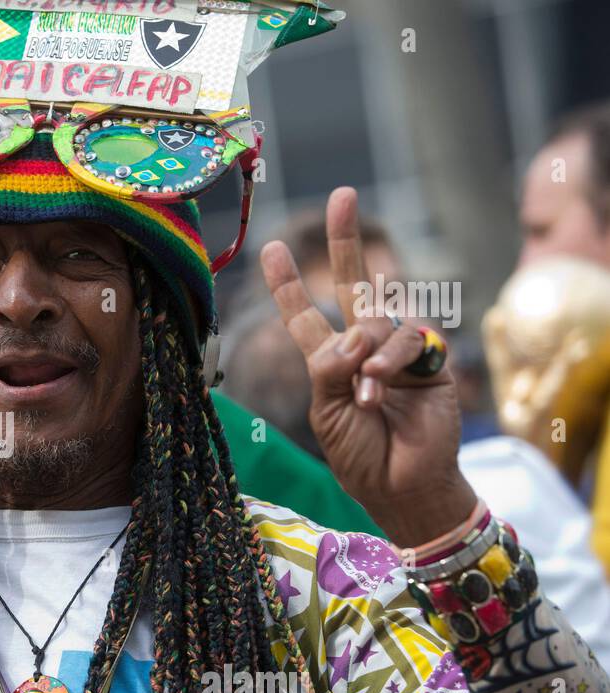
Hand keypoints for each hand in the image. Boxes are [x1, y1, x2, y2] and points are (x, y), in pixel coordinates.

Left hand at [260, 187, 476, 547]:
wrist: (401, 485)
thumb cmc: (360, 454)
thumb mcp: (328, 410)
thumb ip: (330, 367)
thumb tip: (353, 334)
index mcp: (331, 361)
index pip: (305, 316)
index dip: (289, 285)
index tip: (272, 249)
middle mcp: (365, 348)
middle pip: (354, 284)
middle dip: (346, 240)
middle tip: (343, 195)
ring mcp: (399, 351)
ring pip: (378, 320)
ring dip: (367, 354)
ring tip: (366, 393)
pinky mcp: (432, 360)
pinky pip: (410, 339)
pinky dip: (390, 362)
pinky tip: (383, 389)